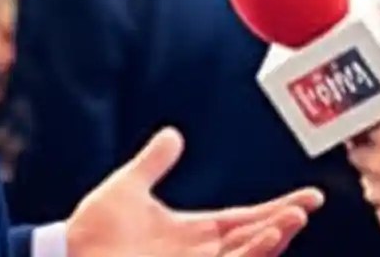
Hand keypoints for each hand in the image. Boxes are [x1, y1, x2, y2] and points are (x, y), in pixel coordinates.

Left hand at [66, 128, 323, 256]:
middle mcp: (203, 255)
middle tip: (307, 207)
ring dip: (271, 241)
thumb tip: (172, 135)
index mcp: (196, 233)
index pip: (247, 219)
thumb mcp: (128, 187)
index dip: (278, 209)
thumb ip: (153, 163)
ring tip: (291, 220)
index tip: (311, 198)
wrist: (68, 255)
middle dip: (284, 224)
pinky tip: (263, 238)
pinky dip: (249, 255)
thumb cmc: (93, 230)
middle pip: (256, 240)